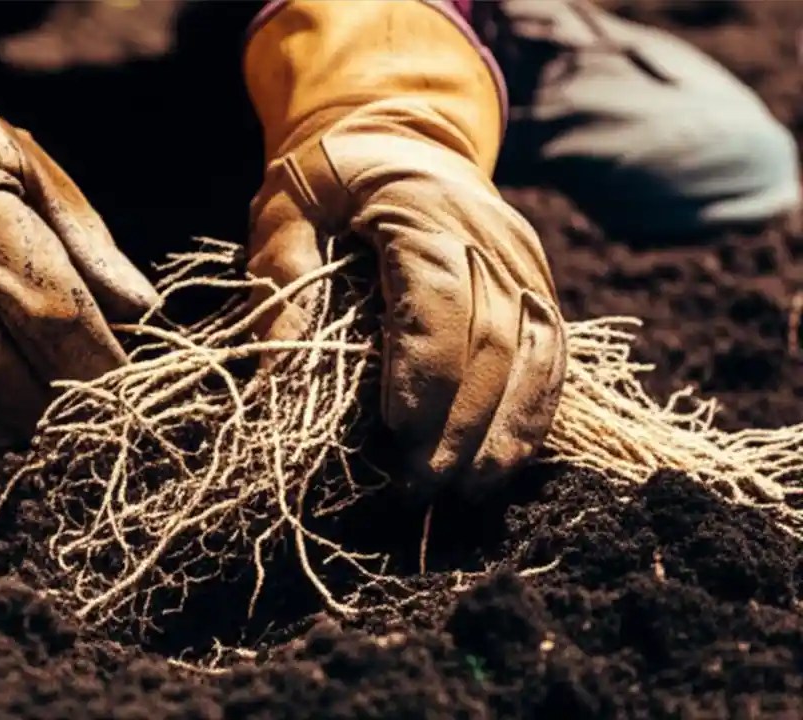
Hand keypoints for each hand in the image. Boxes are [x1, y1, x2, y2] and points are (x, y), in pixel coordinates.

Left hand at [243, 0, 567, 490]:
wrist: (398, 131)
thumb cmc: (329, 176)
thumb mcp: (284, 209)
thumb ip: (282, 280)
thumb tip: (277, 380)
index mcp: (420, 206)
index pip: (436, 296)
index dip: (423, 370)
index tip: (398, 433)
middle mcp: (488, 231)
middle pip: (491, 334)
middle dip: (460, 420)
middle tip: (423, 486)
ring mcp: (523, 257)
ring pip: (535, 349)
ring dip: (507, 427)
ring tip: (471, 490)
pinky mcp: (538, 280)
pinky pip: (552, 350)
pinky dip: (536, 408)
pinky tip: (510, 460)